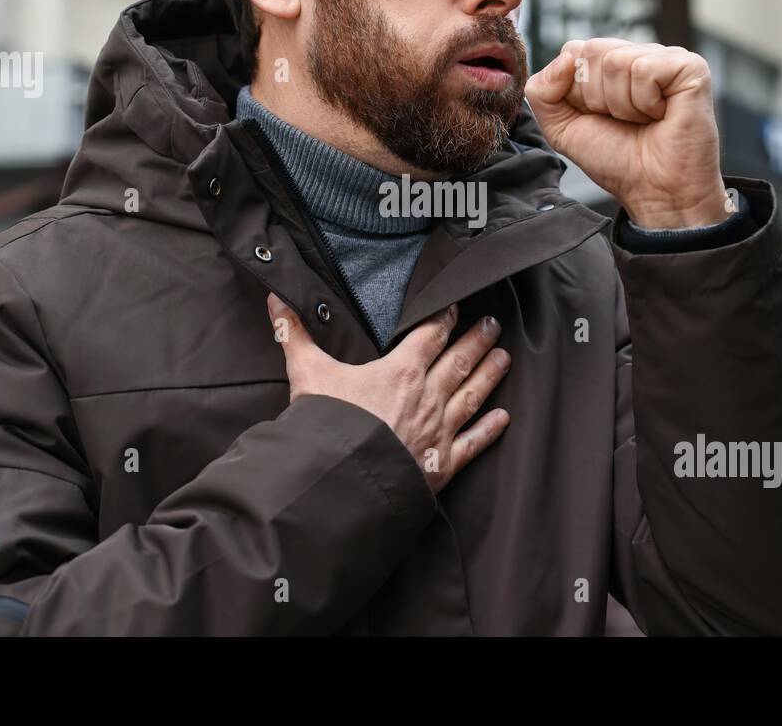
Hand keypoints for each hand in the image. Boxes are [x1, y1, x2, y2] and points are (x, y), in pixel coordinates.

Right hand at [267, 294, 510, 492]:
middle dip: (477, 339)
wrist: (343, 480)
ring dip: (490, 374)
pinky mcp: (441, 463)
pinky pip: (473, 442)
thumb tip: (276, 301)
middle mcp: (427, 397)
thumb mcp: (307, 374)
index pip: (430, 336)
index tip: (456, 305)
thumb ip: (293, 335)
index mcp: (400, 371)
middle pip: (459, 360)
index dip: (444, 318)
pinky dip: (490, 429)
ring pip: (473, 395)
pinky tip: (503, 418)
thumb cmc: (327, 425)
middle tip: (493, 323)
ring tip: (504, 356)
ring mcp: (438, 430)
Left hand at [524, 38, 730, 228]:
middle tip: (623, 121)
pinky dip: (645, 102)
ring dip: (622, 105)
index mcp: (609, 63)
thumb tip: (566, 57)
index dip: (577, 92)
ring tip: (643, 120)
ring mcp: (665, 57)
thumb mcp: (562, 127)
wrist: (654, 192)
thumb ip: (542, 90)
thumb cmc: (616, 160)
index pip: (572, 51)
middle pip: (591, 51)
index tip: (599, 117)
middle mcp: (637, 54)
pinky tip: (661, 115)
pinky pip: (644, 69)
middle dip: (597, 98)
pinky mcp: (690, 67)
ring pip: (616, 61)